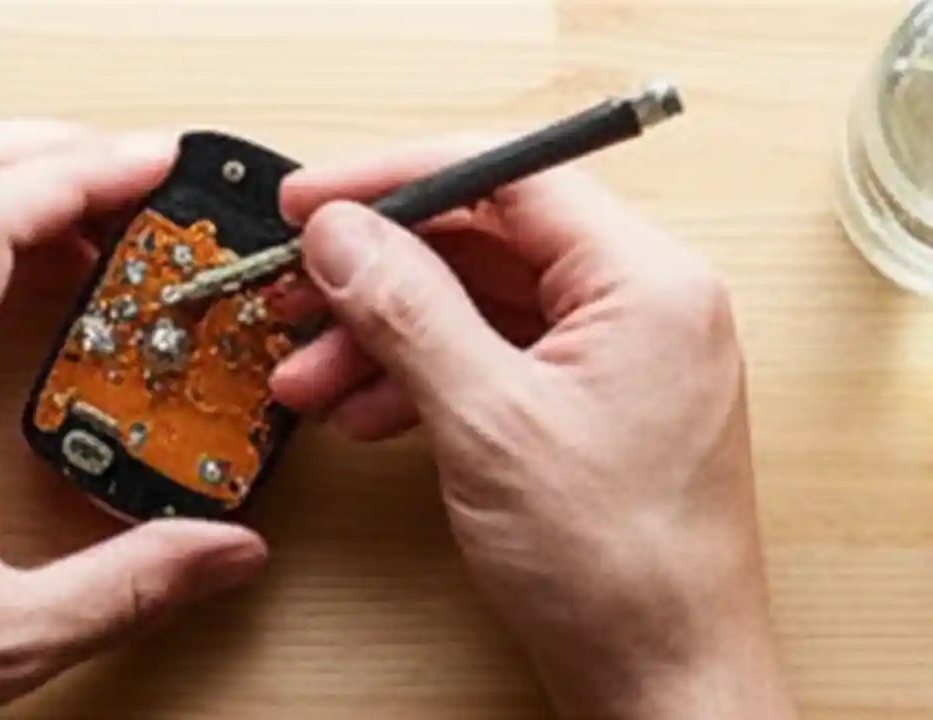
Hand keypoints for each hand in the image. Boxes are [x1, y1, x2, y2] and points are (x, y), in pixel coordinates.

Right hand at [272, 139, 795, 718]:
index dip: (397, 179)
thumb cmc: (618, 567)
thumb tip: (344, 235)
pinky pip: (484, 360)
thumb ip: (411, 312)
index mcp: (644, 281)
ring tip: (308, 373)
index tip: (313, 197)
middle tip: (297, 289)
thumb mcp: (491, 423)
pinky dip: (415, 378)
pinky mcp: (579, 406)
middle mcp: (635, 305)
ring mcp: (608, 358)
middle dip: (377, 272)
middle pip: (482, 244)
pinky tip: (361, 409)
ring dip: (382, 335)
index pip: (508, 180)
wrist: (662, 681)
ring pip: (472, 306)